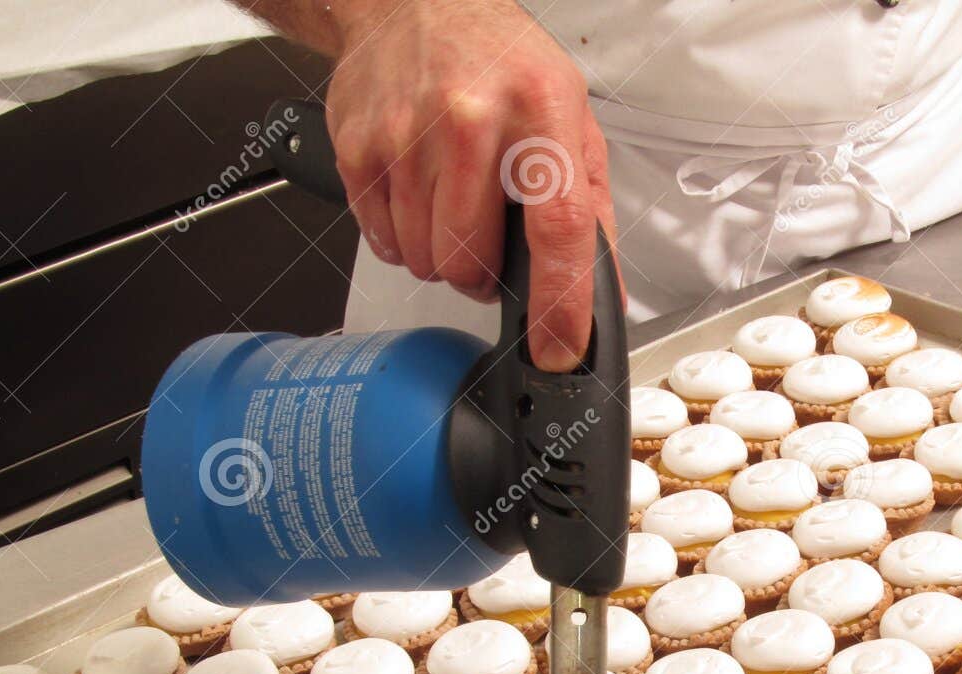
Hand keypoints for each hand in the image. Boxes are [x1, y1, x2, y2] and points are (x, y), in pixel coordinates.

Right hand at [325, 0, 617, 370]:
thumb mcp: (569, 115)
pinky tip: (417, 193)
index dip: (559, 303)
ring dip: (441, 256)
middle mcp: (471, 119)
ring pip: (425, 261)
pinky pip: (384, 242)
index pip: (557, 228)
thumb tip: (602, 295)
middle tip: (487, 237)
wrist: (413, 3)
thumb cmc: (500, 62)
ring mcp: (407, 134)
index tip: (558, 351)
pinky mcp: (359, 147)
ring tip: (452, 204)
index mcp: (540, 110)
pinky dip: (403, 238)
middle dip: (480, 274)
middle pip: (470, 262)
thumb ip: (588, 208)